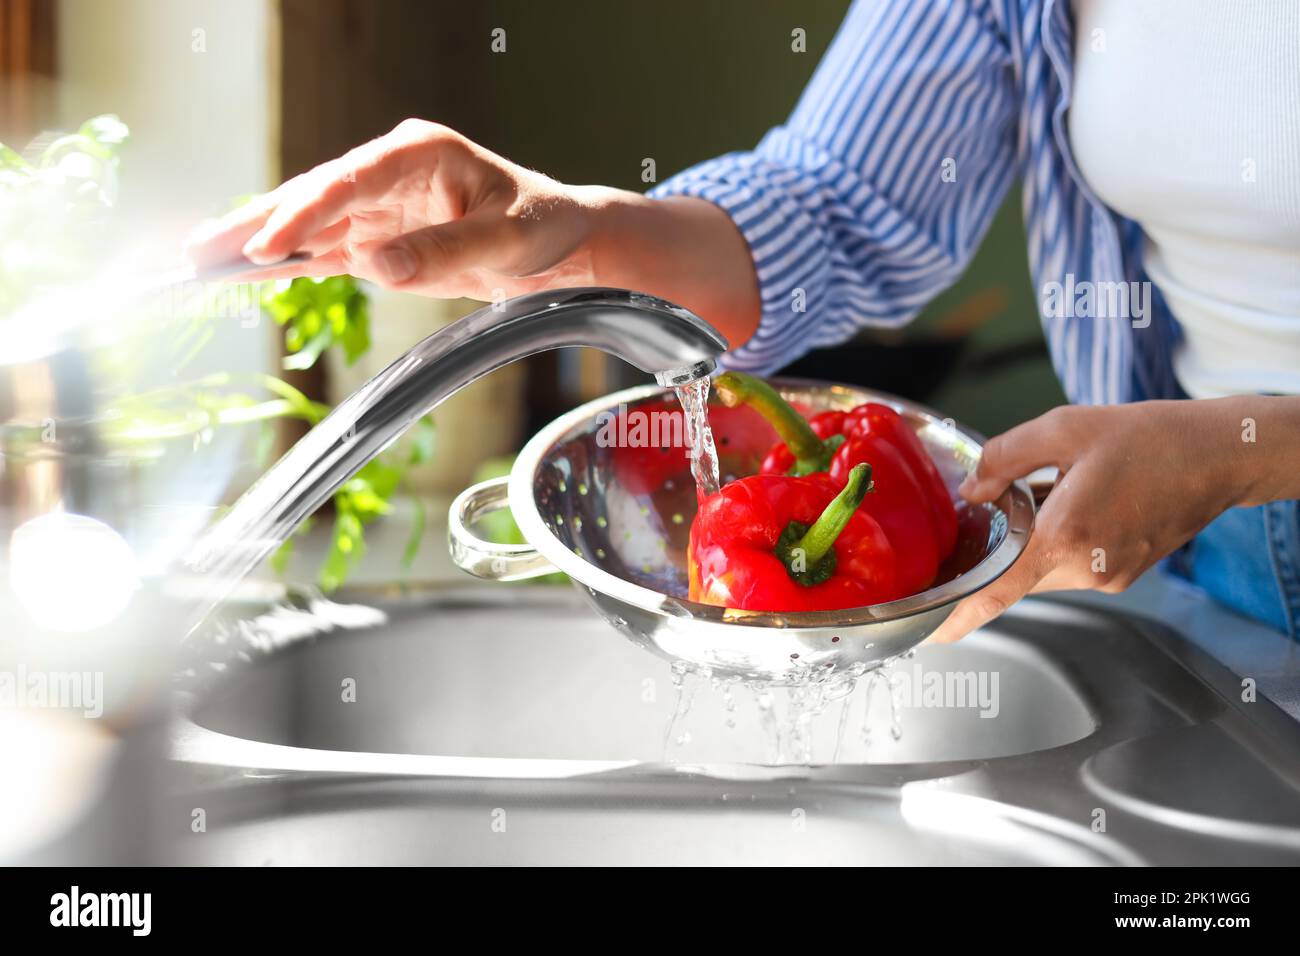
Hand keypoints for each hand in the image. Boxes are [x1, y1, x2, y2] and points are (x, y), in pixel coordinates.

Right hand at [184, 118, 760, 343]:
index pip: (350, 178)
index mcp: (420, 152)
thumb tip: (374, 264)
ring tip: (197, 264)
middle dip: (255, 222)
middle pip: (312, 194)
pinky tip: (244, 273)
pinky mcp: (379, 234)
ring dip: (256, 243)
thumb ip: (443, 252)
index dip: (305, 210)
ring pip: (308, 222)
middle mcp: (391, 171)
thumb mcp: (506, 242)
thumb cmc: (540, 227)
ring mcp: (380, 203)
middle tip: (197, 252)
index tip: (267, 243)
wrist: (560, 240)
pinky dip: (286, 261)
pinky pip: (325, 248)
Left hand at [927, 397, 1297, 642]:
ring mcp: (1108, 578)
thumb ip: (1005, 459)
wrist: (1218, 455)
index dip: (958, 615)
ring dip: (1035, 539)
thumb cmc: (1148, 438)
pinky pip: (1071, 566)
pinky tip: (1084, 502)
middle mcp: (1086, 568)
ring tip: (1061, 490)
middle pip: (1015, 571)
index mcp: (1066, 535)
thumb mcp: (1064, 428)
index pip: (997, 590)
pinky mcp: (1122, 576)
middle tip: (1007, 500)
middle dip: (1003, 544)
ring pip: (1042, 569)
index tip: (930, 634)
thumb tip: (972, 491)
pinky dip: (1062, 542)